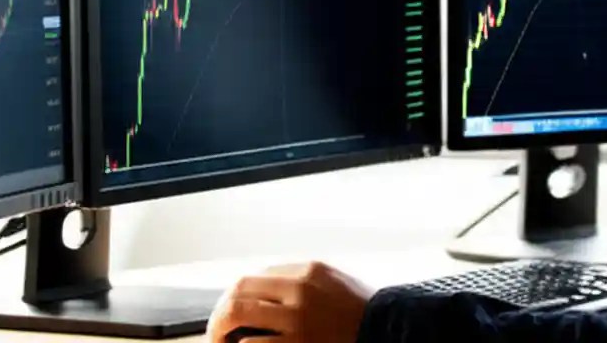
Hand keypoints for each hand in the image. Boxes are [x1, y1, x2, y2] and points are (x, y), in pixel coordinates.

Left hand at [206, 261, 375, 342]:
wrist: (389, 332)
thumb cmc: (363, 314)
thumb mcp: (335, 284)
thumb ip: (304, 282)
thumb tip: (265, 291)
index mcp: (309, 271)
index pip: (256, 276)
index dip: (237, 295)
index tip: (233, 310)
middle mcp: (300, 290)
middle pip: (239, 290)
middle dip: (221, 311)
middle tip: (218, 330)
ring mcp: (296, 319)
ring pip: (236, 314)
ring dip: (221, 330)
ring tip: (222, 342)